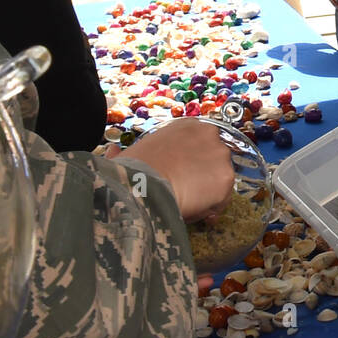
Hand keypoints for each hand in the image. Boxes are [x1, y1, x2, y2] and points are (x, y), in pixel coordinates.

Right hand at [119, 118, 235, 222]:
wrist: (141, 185)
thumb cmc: (131, 170)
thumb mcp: (128, 154)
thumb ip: (125, 153)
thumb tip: (111, 152)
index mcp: (189, 125)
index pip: (202, 145)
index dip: (194, 165)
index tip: (184, 178)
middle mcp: (209, 134)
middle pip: (215, 161)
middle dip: (204, 178)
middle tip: (187, 194)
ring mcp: (220, 155)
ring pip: (221, 180)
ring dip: (209, 194)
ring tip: (189, 205)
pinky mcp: (226, 178)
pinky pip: (223, 198)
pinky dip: (212, 208)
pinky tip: (195, 212)